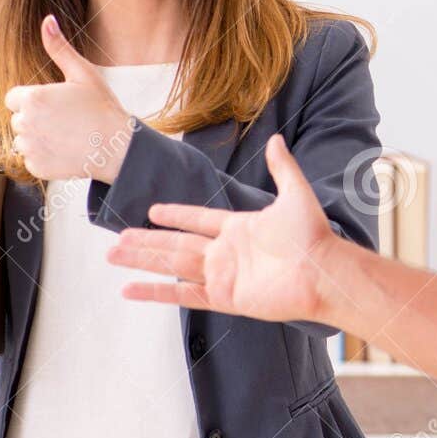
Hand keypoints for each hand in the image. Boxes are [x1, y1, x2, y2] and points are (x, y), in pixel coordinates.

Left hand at [5, 15, 134, 181]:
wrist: (117, 146)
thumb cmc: (102, 108)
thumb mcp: (82, 73)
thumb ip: (58, 47)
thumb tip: (47, 19)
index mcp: (32, 99)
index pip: (14, 98)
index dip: (35, 99)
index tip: (56, 103)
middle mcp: (24, 124)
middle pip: (19, 119)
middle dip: (36, 118)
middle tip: (66, 119)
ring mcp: (30, 148)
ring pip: (24, 140)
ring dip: (39, 138)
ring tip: (68, 136)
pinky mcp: (37, 167)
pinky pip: (33, 159)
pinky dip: (46, 157)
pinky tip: (67, 150)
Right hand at [108, 133, 334, 323]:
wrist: (322, 273)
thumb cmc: (312, 237)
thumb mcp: (295, 194)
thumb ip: (282, 168)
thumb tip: (275, 139)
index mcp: (239, 227)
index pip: (198, 219)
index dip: (176, 215)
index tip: (153, 211)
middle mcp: (226, 252)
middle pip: (176, 244)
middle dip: (146, 241)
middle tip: (117, 237)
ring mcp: (222, 275)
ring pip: (172, 265)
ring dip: (142, 260)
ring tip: (114, 255)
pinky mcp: (223, 297)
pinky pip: (182, 295)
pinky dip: (155, 293)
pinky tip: (131, 290)